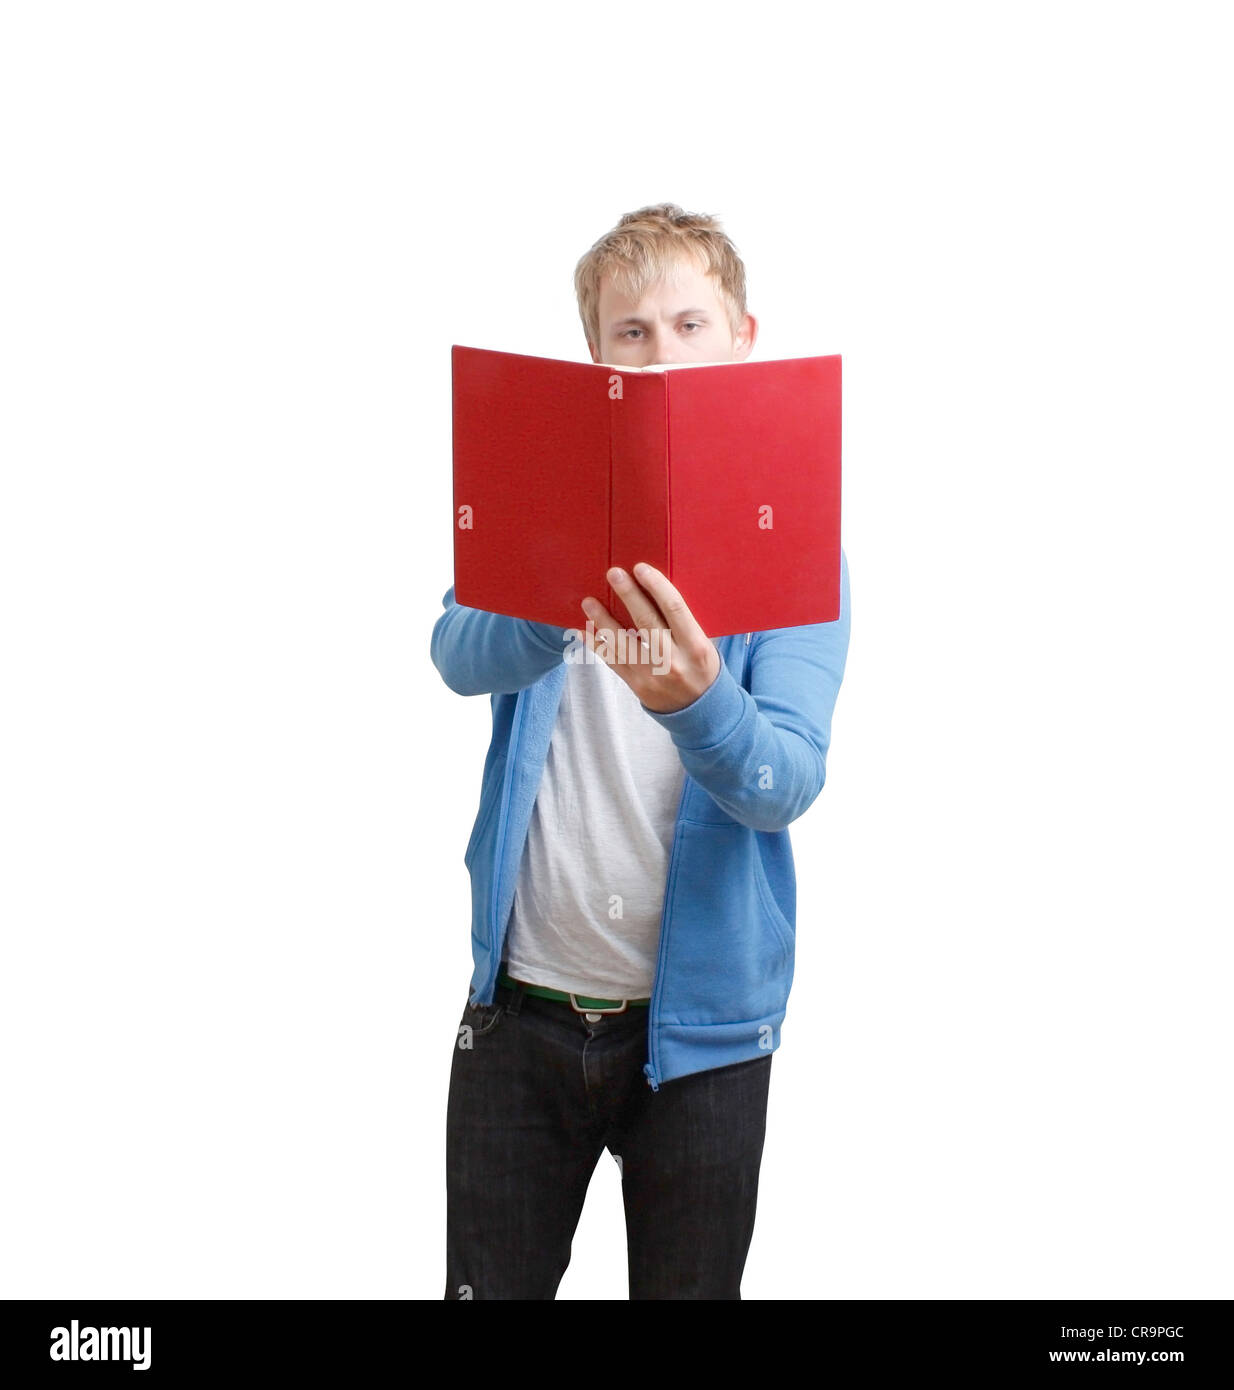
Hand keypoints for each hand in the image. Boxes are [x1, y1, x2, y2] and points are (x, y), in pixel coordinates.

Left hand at [579, 563, 721, 713]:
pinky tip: (582, 630)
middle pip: (646, 621)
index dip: (656, 586)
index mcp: (695, 646)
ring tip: (588, 602)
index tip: (640, 568)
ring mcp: (652, 675)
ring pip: (622, 643)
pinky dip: (596, 644)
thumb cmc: (701, 668)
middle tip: (612, 573)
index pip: (674, 609)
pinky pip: (612, 661)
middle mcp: (673, 661)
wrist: (700, 711)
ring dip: (602, 620)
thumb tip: (651, 590)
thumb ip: (682, 623)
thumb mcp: (703, 644)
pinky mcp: (637, 685)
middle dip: (627, 594)